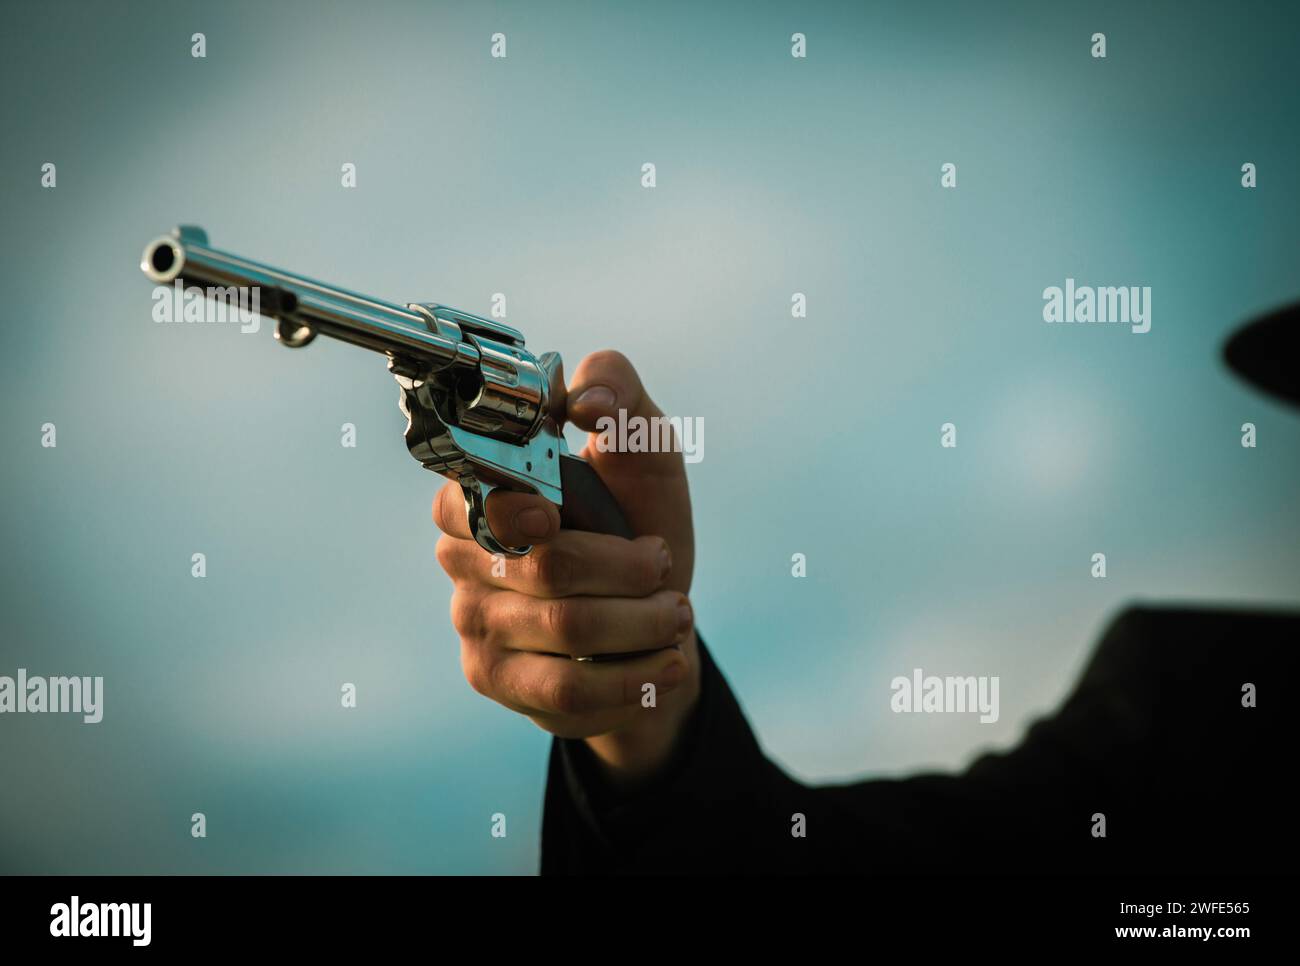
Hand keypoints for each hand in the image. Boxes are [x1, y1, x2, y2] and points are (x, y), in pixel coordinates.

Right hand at [433, 350, 699, 784]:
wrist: (653, 614)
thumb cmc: (640, 519)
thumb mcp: (644, 449)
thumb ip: (619, 394)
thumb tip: (588, 401)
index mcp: (483, 491)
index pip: (473, 501)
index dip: (518, 511)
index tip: (560, 514)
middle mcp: (463, 557)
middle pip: (546, 570)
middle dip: (629, 570)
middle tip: (665, 566)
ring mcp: (475, 625)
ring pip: (566, 632)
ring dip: (644, 624)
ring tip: (677, 614)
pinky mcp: (499, 681)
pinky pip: (567, 694)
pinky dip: (634, 680)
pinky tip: (665, 664)